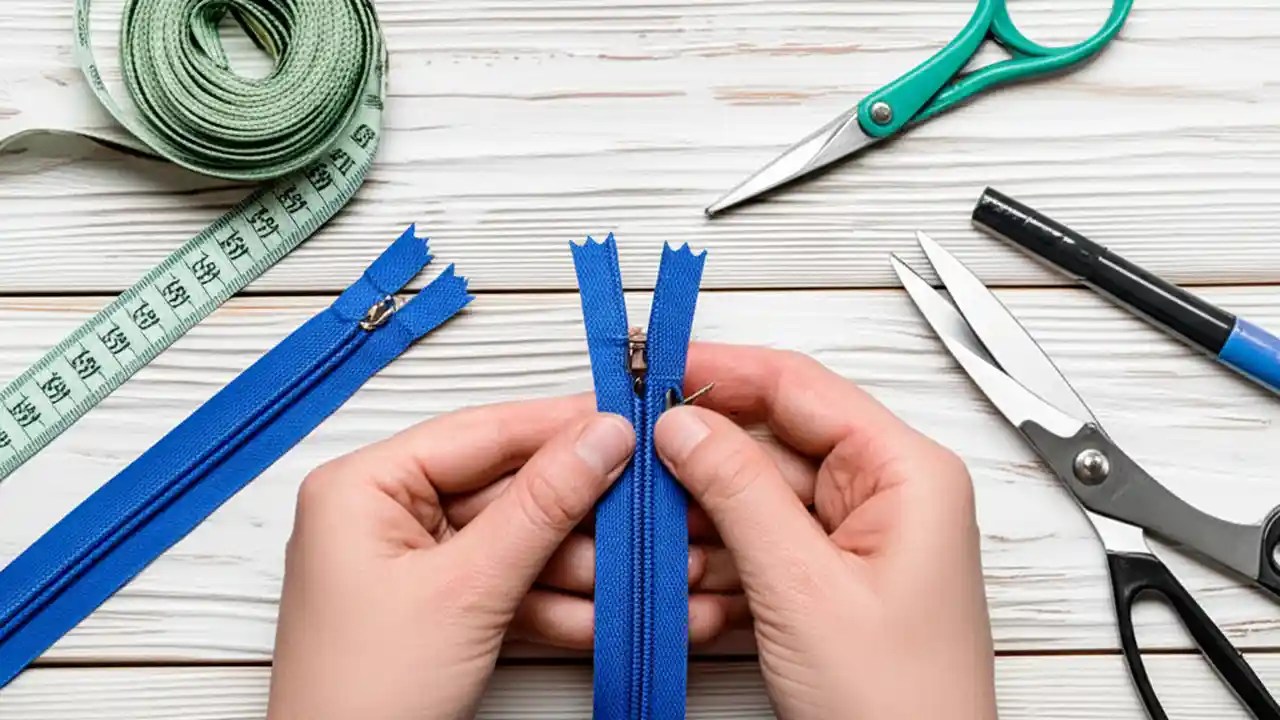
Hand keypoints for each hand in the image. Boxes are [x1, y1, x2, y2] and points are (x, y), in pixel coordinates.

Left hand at [266, 394, 746, 719]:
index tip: (628, 419)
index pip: (482, 431)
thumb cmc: (357, 701)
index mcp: (364, 488)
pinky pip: (512, 588)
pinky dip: (560, 604)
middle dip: (584, 510)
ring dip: (584, 564)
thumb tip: (599, 438)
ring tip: (646, 563)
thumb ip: (542, 507)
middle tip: (650, 499)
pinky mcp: (442, 612)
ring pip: (519, 544)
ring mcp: (415, 567)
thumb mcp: (466, 590)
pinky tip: (613, 608)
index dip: (560, 424)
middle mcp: (385, 517)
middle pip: (508, 489)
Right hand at [656, 344, 997, 719]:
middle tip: (634, 451)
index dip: (722, 370)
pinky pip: (765, 541)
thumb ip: (738, 492)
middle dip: (703, 455)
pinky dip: (721, 554)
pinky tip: (683, 570)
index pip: (800, 386)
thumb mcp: (802, 587)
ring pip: (762, 495)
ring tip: (651, 525)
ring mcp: (860, 536)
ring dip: (705, 514)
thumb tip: (682, 423)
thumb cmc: (901, 707)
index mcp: (907, 473)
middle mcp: (889, 493)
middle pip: (776, 441)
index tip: (654, 367)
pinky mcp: (834, 576)